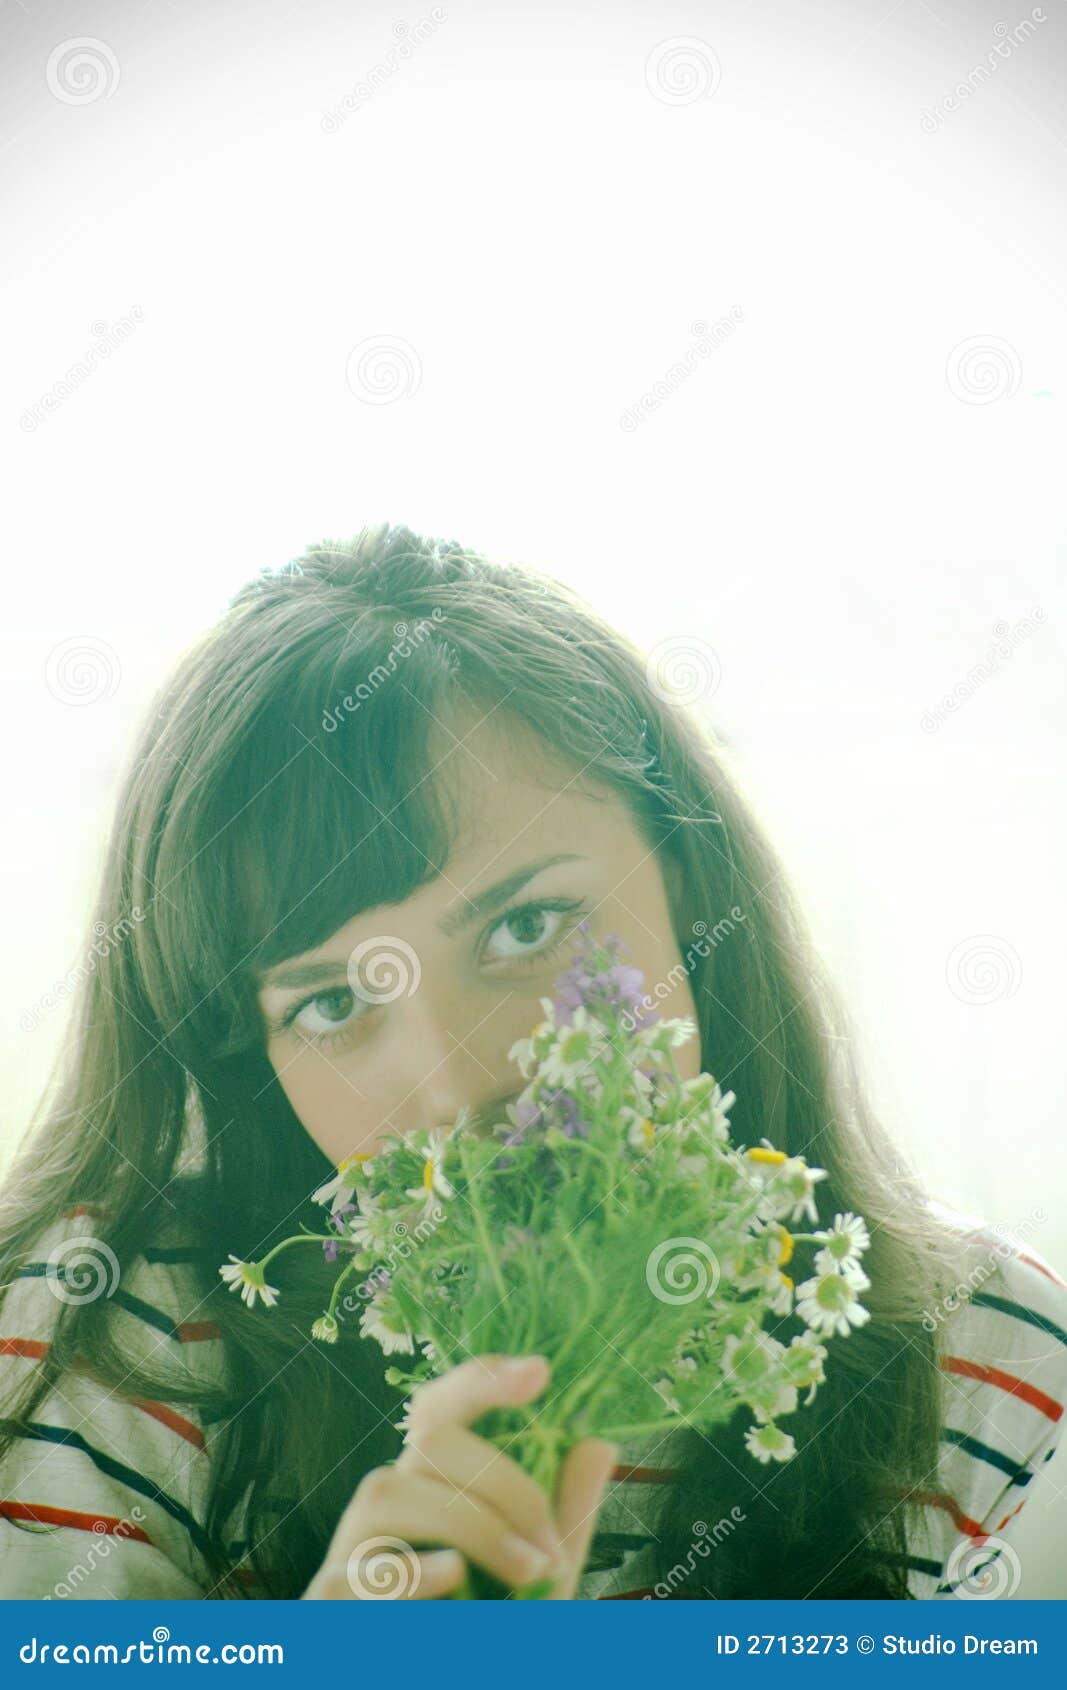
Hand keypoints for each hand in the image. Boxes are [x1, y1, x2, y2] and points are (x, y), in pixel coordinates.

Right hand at [301, 1353, 617, 1598]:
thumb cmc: (488, 1632)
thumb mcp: (542, 1578)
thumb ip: (565, 1517)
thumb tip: (601, 1444)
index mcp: (428, 1485)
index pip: (441, 1410)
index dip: (481, 1380)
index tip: (539, 1373)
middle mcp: (385, 1503)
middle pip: (427, 1443)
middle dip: (504, 1485)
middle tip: (550, 1551)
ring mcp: (349, 1546)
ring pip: (389, 1490)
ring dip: (471, 1527)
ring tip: (526, 1576)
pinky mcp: (326, 1597)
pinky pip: (357, 1568)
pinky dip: (412, 1571)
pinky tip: (454, 1579)